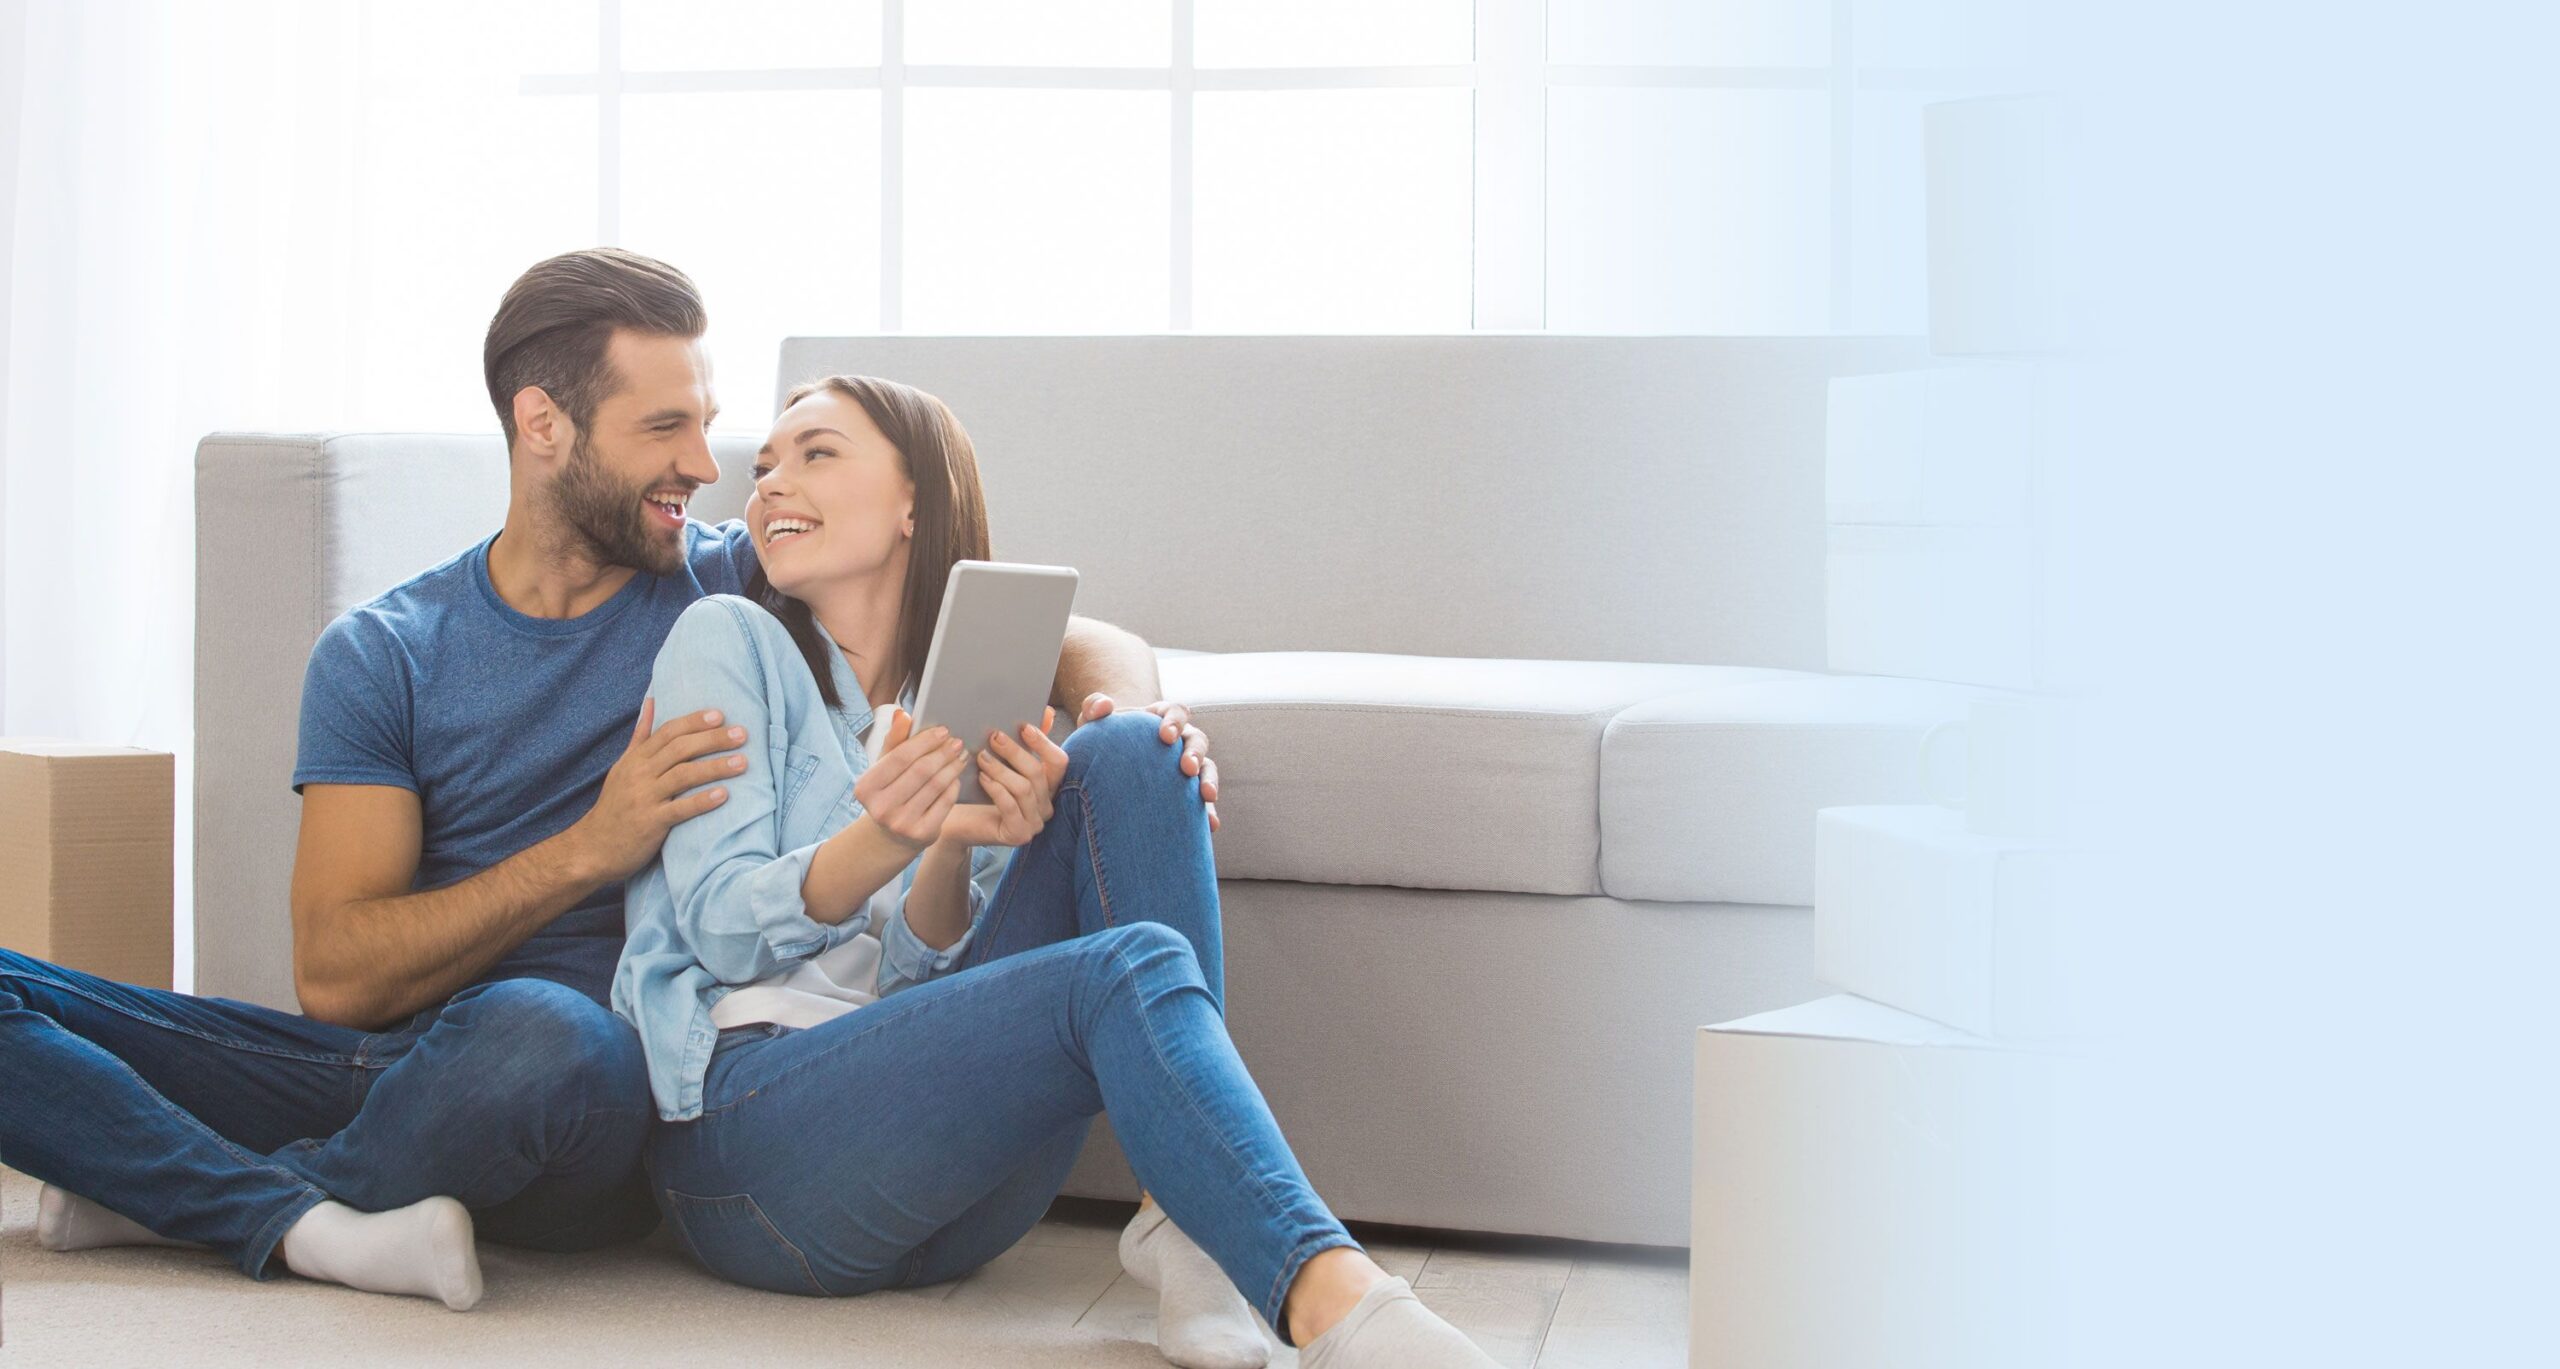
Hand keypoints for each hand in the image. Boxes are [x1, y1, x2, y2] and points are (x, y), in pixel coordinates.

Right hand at [574, 699, 748, 879]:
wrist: (592, 848)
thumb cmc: (614, 806)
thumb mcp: (623, 767)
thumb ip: (640, 736)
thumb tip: (651, 700)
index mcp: (636, 759)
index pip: (668, 732)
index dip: (694, 721)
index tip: (720, 715)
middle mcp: (640, 774)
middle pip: (679, 749)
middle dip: (712, 739)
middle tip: (742, 734)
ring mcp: (644, 798)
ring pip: (683, 776)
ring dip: (715, 767)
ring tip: (743, 762)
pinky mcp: (650, 823)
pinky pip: (679, 810)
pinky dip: (701, 801)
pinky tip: (723, 795)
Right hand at [855, 707, 967, 851]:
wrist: (891, 836)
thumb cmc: (888, 792)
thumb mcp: (883, 767)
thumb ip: (893, 740)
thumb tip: (903, 714)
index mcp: (866, 787)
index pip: (900, 757)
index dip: (925, 741)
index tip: (943, 730)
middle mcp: (881, 808)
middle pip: (921, 771)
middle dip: (942, 753)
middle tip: (956, 741)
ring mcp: (902, 823)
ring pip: (936, 785)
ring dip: (952, 766)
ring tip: (961, 755)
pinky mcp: (922, 834)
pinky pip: (945, 802)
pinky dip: (954, 785)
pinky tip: (956, 775)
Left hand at [940, 708, 1069, 848]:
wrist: (956, 821)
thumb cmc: (979, 790)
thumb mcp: (1002, 762)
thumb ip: (1024, 741)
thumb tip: (1048, 712)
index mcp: (1047, 786)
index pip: (1059, 762)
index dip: (1044, 743)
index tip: (1024, 726)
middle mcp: (1046, 805)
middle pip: (1038, 773)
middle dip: (1015, 752)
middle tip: (994, 736)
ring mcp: (1034, 823)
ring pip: (1024, 789)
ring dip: (1001, 769)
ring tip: (981, 756)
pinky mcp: (1018, 834)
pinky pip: (1010, 807)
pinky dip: (995, 789)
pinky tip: (981, 778)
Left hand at [1077, 693, 1219, 833]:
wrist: (1106, 763)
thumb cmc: (1103, 737)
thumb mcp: (1094, 721)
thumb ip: (1094, 707)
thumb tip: (1105, 706)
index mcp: (1162, 718)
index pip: (1177, 712)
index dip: (1175, 721)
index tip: (1166, 736)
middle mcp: (1181, 740)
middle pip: (1198, 740)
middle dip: (1195, 753)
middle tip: (1187, 768)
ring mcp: (1187, 766)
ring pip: (1207, 769)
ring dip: (1209, 780)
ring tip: (1207, 796)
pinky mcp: (1187, 792)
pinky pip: (1202, 801)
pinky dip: (1208, 811)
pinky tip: (1210, 826)